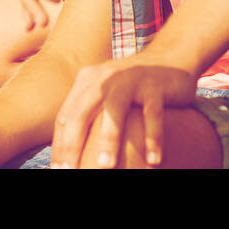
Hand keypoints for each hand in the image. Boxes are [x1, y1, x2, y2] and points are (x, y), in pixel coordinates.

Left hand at [50, 57, 196, 168]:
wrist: (170, 58)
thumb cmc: (132, 85)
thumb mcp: (105, 91)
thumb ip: (87, 112)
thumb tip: (68, 151)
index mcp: (88, 80)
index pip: (66, 115)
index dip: (60, 144)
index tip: (58, 169)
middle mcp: (105, 78)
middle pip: (82, 112)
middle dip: (73, 144)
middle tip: (71, 170)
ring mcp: (130, 80)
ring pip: (114, 111)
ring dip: (108, 139)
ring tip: (105, 165)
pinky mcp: (155, 86)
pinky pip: (153, 114)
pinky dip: (153, 137)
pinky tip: (153, 160)